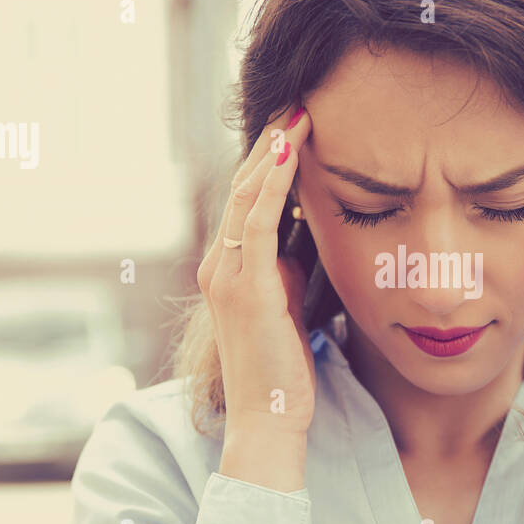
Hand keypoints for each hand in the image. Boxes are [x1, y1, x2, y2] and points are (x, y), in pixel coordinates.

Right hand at [197, 103, 315, 443]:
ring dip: (273, 151)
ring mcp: (226, 274)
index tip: (296, 126)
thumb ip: (289, 272)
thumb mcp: (289, 309)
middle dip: (270, 144)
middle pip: (243, 188)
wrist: (268, 420)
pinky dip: (273, 182)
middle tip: (297, 102)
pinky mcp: (245, 287)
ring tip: (296, 113)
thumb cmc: (284, 373)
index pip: (247, 201)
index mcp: (229, 269)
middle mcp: (218, 265)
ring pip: (246, 195)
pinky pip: (256, 221)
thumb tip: (305, 239)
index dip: (269, 162)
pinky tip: (291, 152)